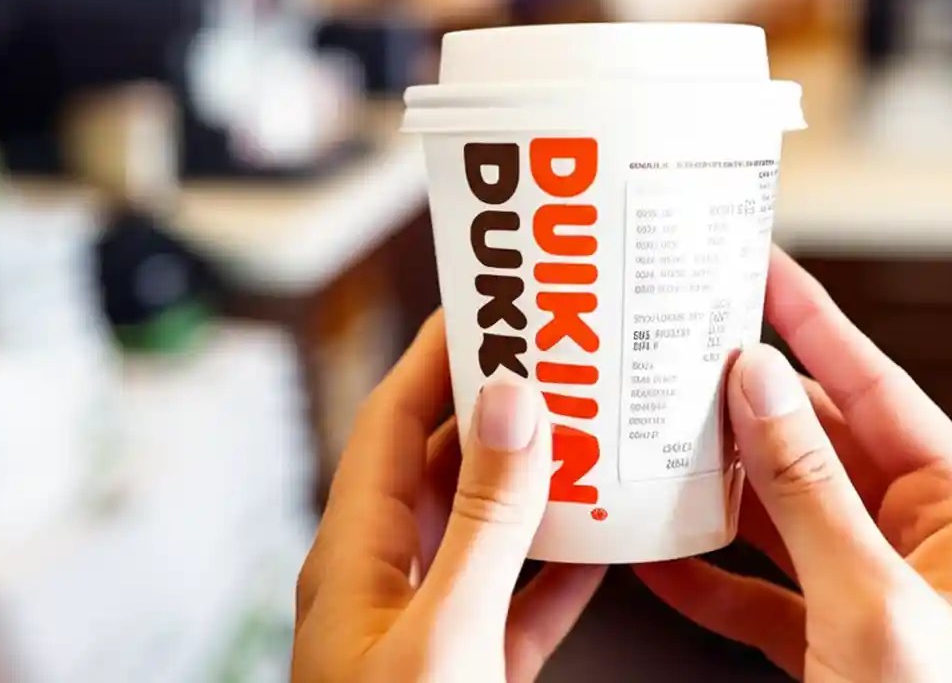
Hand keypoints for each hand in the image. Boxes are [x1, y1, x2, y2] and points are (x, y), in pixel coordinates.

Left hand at [292, 313, 605, 681]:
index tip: (487, 305)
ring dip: (535, 489)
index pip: (388, 424)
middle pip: (440, 469)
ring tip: (588, 442)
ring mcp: (424, 631)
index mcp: (352, 562)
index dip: (433, 357)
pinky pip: (515, 603)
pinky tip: (600, 551)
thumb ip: (482, 526)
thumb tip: (510, 410)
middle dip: (498, 414)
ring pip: (483, 533)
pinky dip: (558, 573)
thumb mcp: (445, 634)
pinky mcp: (467, 672)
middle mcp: (381, 587)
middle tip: (556, 367)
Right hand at [635, 249, 951, 681]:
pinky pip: (751, 586)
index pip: (871, 385)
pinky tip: (650, 552)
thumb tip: (761, 388)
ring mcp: (861, 587)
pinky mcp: (822, 638)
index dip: (812, 320)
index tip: (757, 268)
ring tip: (650, 439)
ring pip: (774, 508)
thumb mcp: (872, 604)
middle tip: (680, 352)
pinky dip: (699, 570)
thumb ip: (811, 493)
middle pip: (812, 440)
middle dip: (743, 400)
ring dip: (711, 481)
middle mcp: (909, 539)